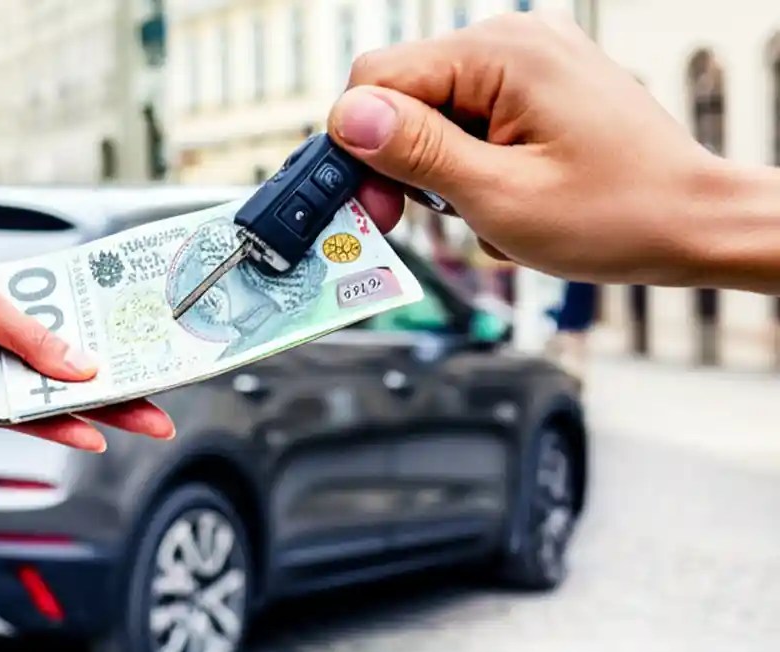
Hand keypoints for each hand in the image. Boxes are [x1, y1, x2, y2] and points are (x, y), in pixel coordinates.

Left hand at [0, 261, 174, 451]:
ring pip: (65, 397)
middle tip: (169, 391)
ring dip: (106, 410)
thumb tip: (83, 366)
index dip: (124, 327)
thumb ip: (37, 337)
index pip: (88, 314)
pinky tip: (92, 436)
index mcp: (29, 299)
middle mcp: (22, 338)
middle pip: (86, 363)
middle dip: (129, 377)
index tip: (163, 337)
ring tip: (148, 421)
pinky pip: (32, 422)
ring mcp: (6, 373)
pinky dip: (62, 431)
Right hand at [337, 11, 737, 287]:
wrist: (693, 223)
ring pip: (434, 111)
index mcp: (502, 53)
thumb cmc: (618, 215)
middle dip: (406, 162)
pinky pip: (471, 117)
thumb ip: (417, 152)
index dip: (361, 147)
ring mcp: (529, 59)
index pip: (378, 78)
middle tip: (429, 219)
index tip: (377, 207)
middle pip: (404, 93)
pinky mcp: (537, 84)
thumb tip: (348, 116)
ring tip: (490, 206)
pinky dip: (474, 162)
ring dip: (444, 169)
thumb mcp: (499, 196)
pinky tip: (507, 191)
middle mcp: (514, 39)